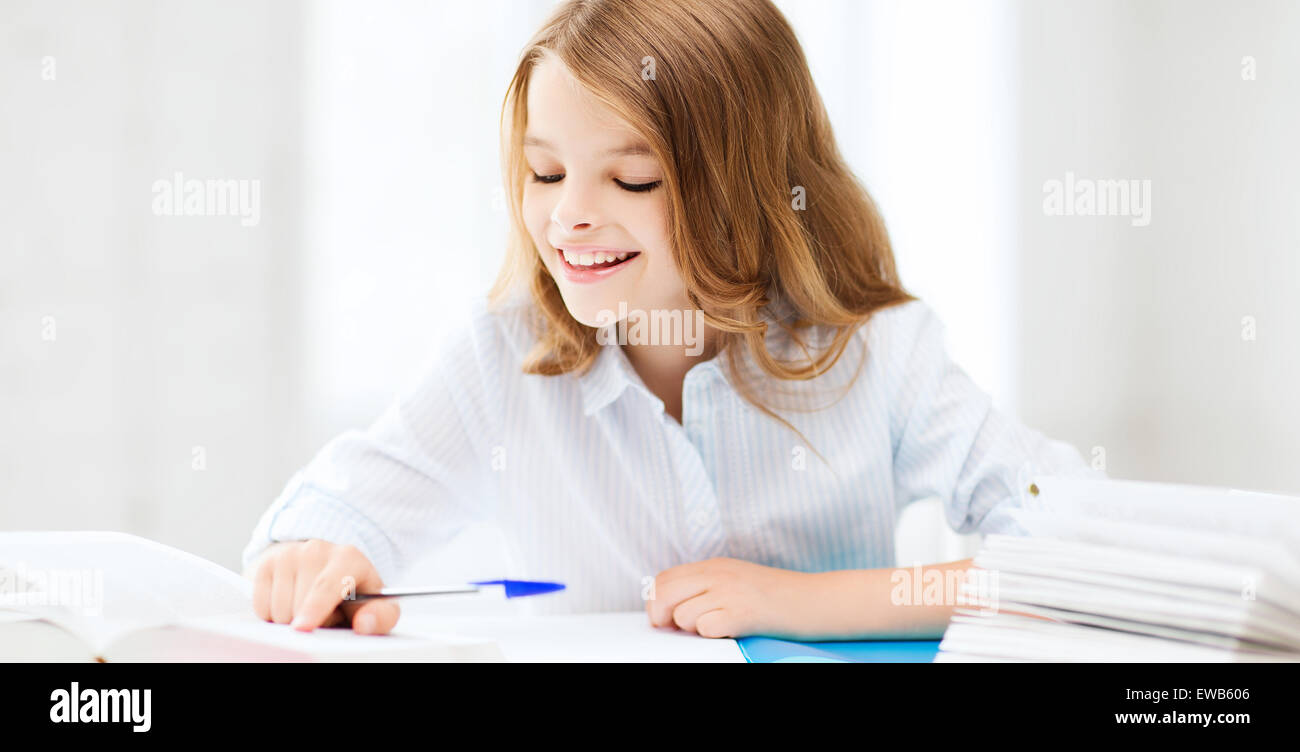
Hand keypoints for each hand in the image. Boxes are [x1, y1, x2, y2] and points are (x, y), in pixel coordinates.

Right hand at [250, 539, 398, 634]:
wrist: (326, 567)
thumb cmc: (353, 593)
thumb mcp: (376, 605)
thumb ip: (380, 617)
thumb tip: (363, 624)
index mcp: (348, 557)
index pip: (326, 586)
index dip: (314, 609)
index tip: (303, 628)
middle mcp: (316, 549)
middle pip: (298, 604)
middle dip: (309, 622)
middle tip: (325, 614)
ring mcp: (288, 553)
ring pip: (277, 608)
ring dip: (290, 619)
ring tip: (307, 607)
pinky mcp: (265, 563)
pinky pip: (260, 606)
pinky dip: (271, 614)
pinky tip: (288, 602)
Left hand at [644, 557, 814, 638]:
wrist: (816, 600)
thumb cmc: (778, 596)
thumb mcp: (736, 580)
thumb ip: (705, 586)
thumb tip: (669, 607)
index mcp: (714, 566)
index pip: (664, 578)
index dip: (655, 600)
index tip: (662, 617)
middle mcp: (718, 575)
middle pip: (664, 594)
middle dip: (661, 616)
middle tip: (674, 628)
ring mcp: (730, 592)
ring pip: (682, 615)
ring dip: (693, 628)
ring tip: (717, 626)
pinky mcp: (743, 613)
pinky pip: (706, 628)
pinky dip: (713, 635)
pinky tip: (731, 630)